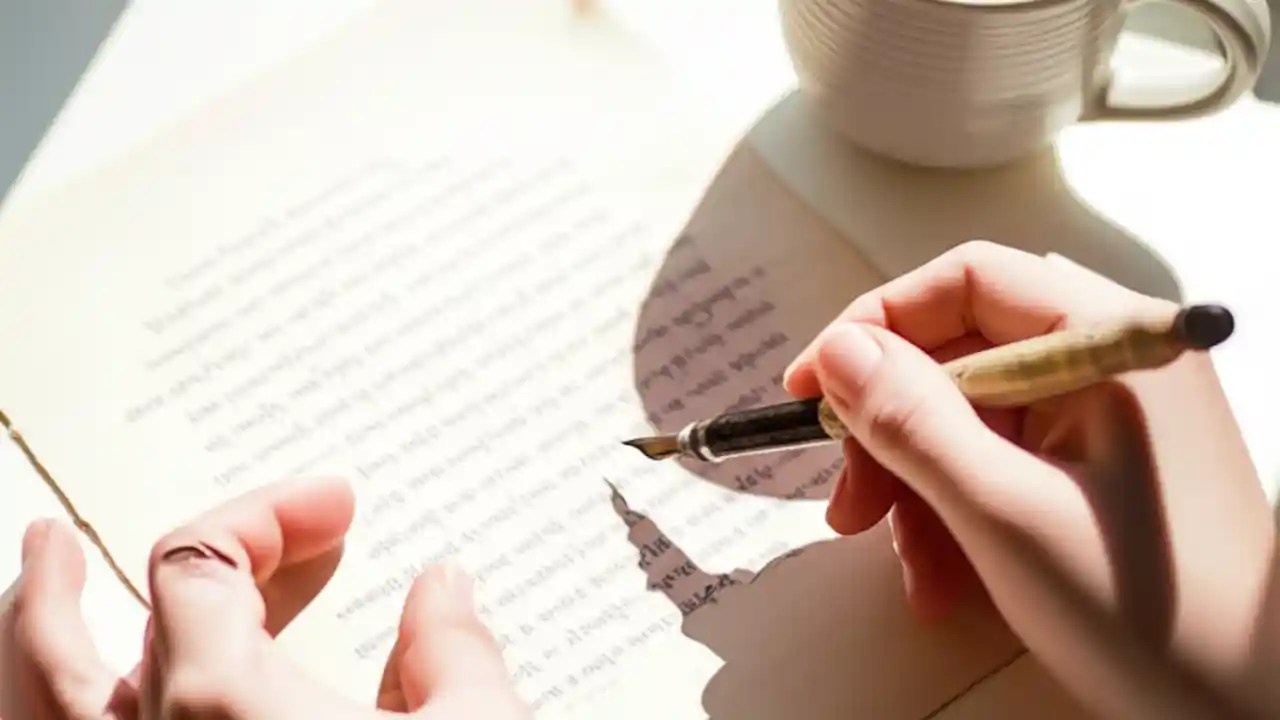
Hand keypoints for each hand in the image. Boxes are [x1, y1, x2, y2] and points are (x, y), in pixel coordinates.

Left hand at [2, 477, 527, 718]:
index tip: (334, 507)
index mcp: (222, 705)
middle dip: (59, 580)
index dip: (266, 513)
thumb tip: (443, 589)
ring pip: (31, 716)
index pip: (199, 561)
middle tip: (58, 544)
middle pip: (61, 639)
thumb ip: (454, 648)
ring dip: (25, 652)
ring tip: (28, 606)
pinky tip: (92, 716)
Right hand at [784, 241, 1276, 718]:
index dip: (874, 324)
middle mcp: (1110, 361)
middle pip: (960, 356)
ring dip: (917, 487)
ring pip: (969, 418)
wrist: (1250, 712)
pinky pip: (1001, 463)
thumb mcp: (1004, 513)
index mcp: (1108, 340)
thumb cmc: (1148, 612)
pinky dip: (957, 513)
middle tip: (849, 506)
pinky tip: (943, 579)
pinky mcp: (1099, 467)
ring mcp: (1107, 416)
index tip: (808, 388)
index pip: (967, 282)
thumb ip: (913, 421)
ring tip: (905, 566)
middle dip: (890, 432)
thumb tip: (839, 350)